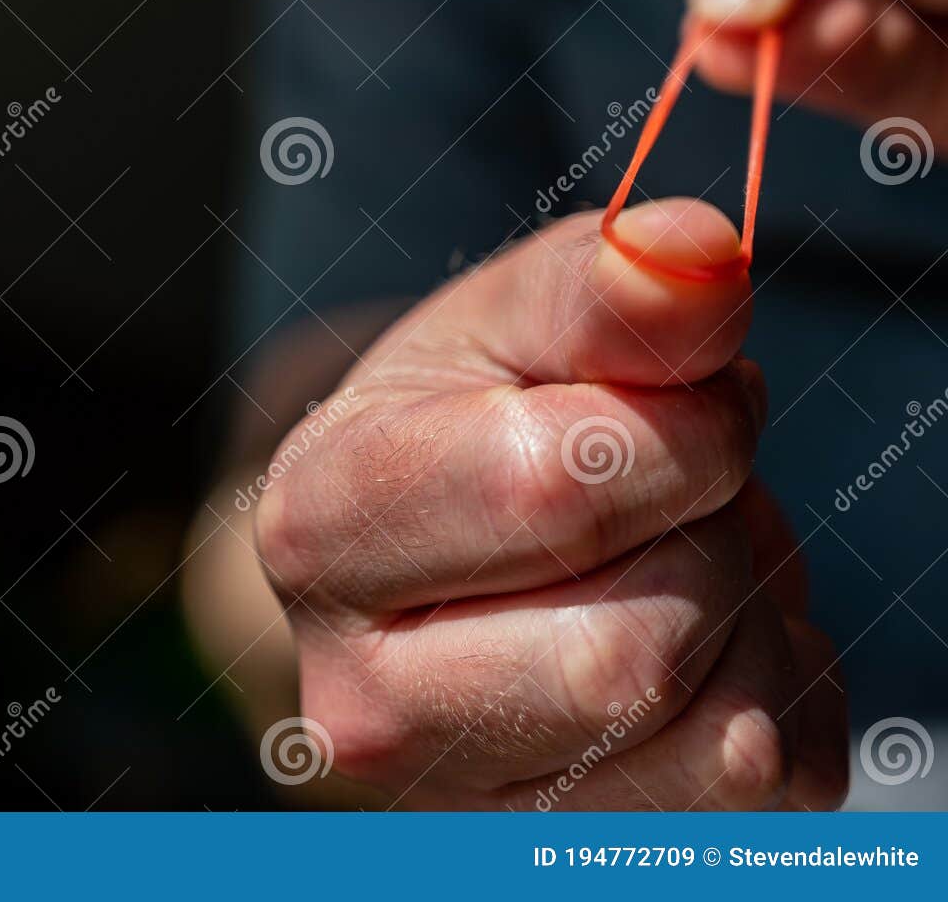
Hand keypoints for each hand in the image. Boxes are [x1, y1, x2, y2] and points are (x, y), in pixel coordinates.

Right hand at [254, 199, 848, 808]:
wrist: (431, 547)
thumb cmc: (465, 413)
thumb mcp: (510, 320)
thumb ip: (601, 283)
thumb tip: (694, 254)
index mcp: (320, 532)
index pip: (555, 492)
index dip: (676, 425)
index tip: (666, 395)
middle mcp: (362, 704)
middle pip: (632, 653)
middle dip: (707, 536)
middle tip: (671, 487)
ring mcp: (460, 802)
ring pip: (717, 741)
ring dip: (747, 610)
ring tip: (672, 553)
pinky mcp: (564, 846)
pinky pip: (765, 788)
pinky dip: (776, 684)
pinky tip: (696, 631)